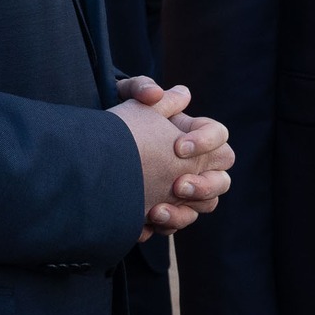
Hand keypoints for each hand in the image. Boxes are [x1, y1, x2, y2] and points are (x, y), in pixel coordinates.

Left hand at [108, 90, 234, 237]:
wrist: (92, 157)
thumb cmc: (114, 122)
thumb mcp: (122, 101)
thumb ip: (141, 88)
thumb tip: (166, 93)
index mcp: (192, 134)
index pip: (219, 136)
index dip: (206, 142)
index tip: (178, 147)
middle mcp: (193, 163)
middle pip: (222, 178)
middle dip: (204, 184)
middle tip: (177, 184)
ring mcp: (182, 189)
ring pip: (205, 206)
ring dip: (185, 212)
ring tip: (157, 212)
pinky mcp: (166, 210)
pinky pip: (177, 224)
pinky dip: (164, 226)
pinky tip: (143, 223)